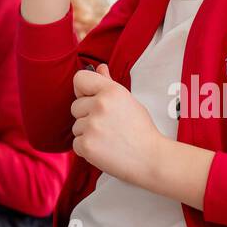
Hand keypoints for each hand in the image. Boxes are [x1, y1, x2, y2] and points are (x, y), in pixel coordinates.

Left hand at [70, 63, 162, 187]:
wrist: (151, 159)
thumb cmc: (141, 130)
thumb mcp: (128, 101)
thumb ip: (109, 83)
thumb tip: (99, 68)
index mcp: (111, 91)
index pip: (79, 79)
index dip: (82, 90)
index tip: (91, 99)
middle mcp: (100, 105)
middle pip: (75, 106)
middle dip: (87, 116)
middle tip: (108, 125)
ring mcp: (92, 125)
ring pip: (76, 126)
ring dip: (88, 134)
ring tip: (109, 138)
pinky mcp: (87, 145)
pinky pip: (75, 143)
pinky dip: (87, 149)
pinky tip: (104, 149)